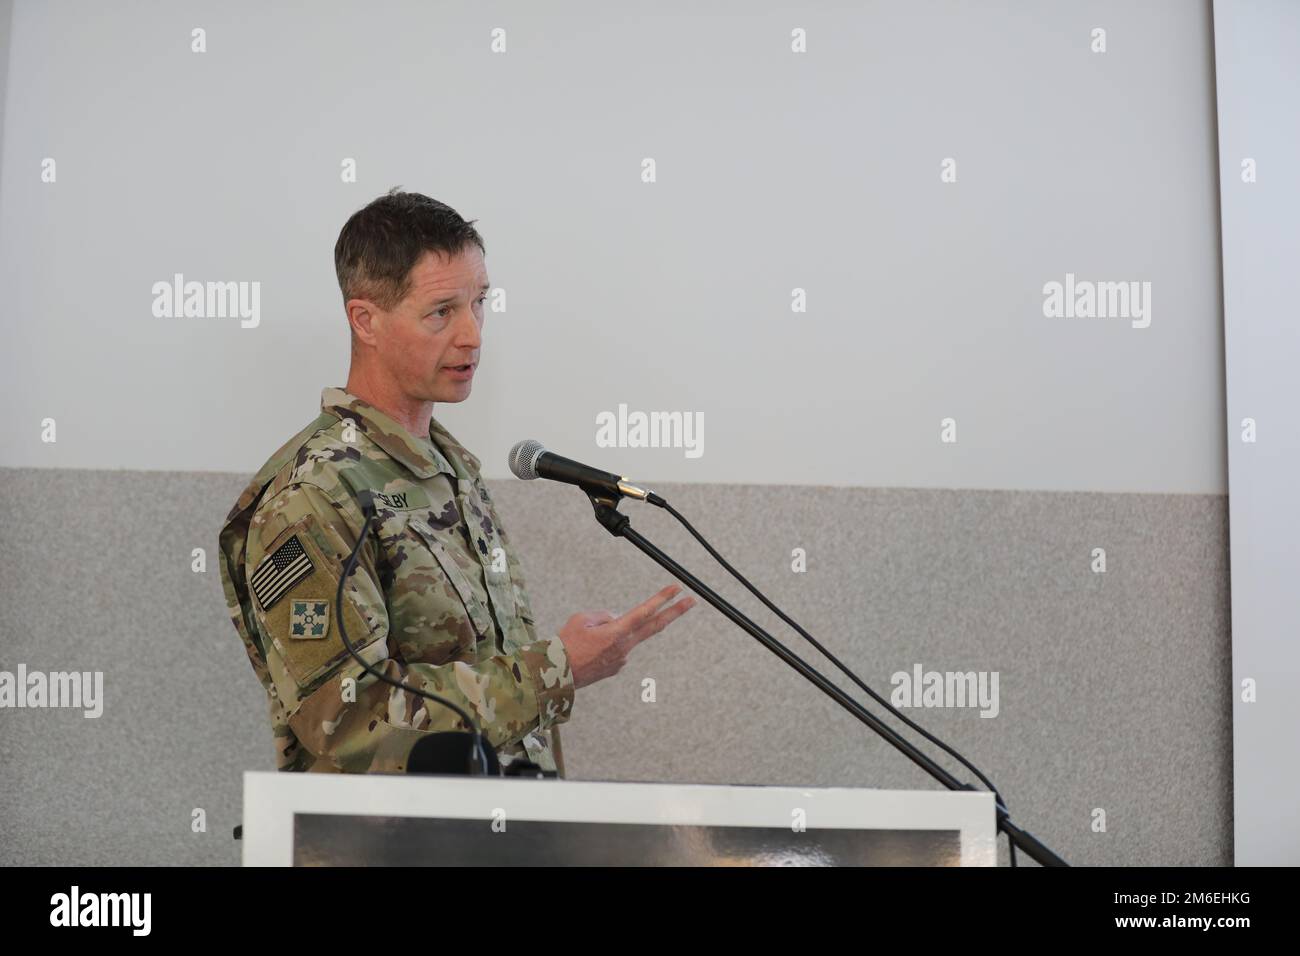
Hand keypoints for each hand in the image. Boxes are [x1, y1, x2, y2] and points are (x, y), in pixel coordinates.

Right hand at [557, 585, 696, 688]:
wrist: (556, 675)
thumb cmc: (566, 645)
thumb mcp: (581, 619)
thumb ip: (605, 616)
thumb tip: (619, 620)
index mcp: (616, 632)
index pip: (644, 612)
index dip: (662, 599)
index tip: (677, 589)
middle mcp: (624, 647)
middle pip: (654, 626)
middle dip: (675, 612)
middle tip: (692, 600)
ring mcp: (622, 659)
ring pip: (625, 636)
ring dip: (612, 632)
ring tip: (585, 641)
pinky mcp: (617, 667)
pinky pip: (616, 648)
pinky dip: (606, 644)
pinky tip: (588, 651)